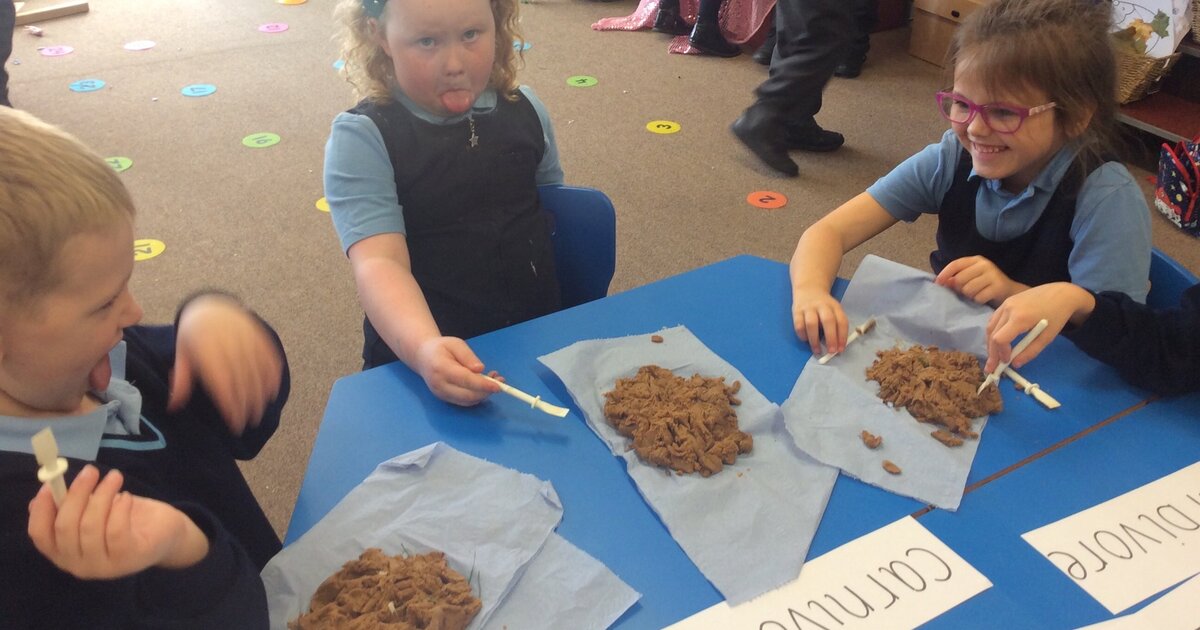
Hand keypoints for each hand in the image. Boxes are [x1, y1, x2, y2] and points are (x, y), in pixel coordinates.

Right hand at [27, 465, 208, 578]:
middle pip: (65, 527)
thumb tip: (39, 498)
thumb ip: (68, 508)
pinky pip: (116, 530)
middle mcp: (78, 566)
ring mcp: (103, 567)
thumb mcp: (93, 511)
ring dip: (102, 495)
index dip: (41, 509)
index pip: (40, 535)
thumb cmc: (124, 520)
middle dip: (76, 494)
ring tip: (115, 476)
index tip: (50, 484)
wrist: (166, 534)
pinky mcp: (128, 559)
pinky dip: (120, 508)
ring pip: (90, 526)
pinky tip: (127, 497)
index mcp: (63, 554)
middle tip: (90, 470)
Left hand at [170, 295, 283, 434]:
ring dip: (261, 394)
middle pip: (242, 381)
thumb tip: (172, 407)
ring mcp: (245, 339)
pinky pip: (269, 357)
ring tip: (260, 411)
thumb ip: (181, 381)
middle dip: (247, 405)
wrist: (211, 306)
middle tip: (249, 422)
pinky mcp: (258, 335)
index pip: (222, 385)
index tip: (235, 423)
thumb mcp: (183, 355)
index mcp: (206, 351)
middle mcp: (228, 345)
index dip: (231, 406)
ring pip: (257, 372)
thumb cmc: (194, 336)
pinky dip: (272, 375)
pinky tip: (272, 391)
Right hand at [414, 337, 499, 405]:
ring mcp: (441, 394)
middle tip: (500, 381)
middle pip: (467, 395)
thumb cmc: (441, 348)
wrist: (423, 357)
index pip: (465, 379)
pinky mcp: (445, 399)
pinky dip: (477, 396)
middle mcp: (439, 385)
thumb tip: (480, 369)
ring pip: (467, 401)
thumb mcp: (456, 344)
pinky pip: (465, 401)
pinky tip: (484, 385)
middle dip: (486, 391)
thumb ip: (468, 356)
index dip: (483, 385)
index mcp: (441, 368)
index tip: (497, 386)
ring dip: (484, 394)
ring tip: (494, 380)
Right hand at [791, 287, 847, 355]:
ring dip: (814, 339)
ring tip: (817, 350)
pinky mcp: (796, 311)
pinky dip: (802, 334)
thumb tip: (836, 346)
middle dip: (830, 338)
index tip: (841, 349)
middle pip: (828, 321)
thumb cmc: (823, 306)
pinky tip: (805, 340)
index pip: (841, 321)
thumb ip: (836, 325)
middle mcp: (822, 306)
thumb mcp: (833, 310)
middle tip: (831, 351)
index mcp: (834, 306)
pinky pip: (798, 324)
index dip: (842, 336)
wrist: (809, 289)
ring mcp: (808, 308)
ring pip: (811, 323)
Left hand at [935, 256, 1024, 305]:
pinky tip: (984, 298)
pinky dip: (978, 301)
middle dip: (959, 289)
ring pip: (968, 289)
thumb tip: (943, 282)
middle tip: (967, 292)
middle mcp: (984, 265)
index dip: (944, 274)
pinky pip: (978, 297)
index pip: (955, 264)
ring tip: (977, 294)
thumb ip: (957, 278)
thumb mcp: (971, 278)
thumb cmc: (986, 285)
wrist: (1010, 292)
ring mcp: (992, 275)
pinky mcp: (998, 286)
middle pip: (959, 279)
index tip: (937, 283)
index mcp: (976, 260)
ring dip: (969, 296)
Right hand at [985, 282, 1095, 371]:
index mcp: (1019, 318)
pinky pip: (994, 319)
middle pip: (992, 334)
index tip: (1007, 362)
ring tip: (993, 355)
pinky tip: (997, 340)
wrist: (1061, 294)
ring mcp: (1005, 303)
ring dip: (990, 343)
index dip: (1000, 353)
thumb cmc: (1057, 316)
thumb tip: (1015, 364)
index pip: (1000, 339)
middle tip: (991, 367)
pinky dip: (993, 331)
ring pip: (990, 326)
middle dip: (991, 352)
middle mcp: (1008, 309)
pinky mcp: (1006, 301)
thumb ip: (1030, 352)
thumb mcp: (1047, 337)